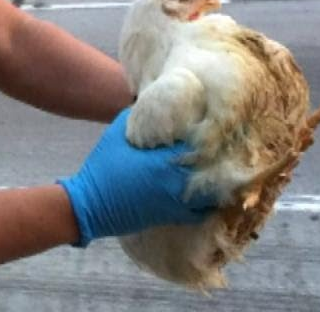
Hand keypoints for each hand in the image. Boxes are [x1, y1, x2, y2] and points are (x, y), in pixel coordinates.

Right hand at [58, 108, 214, 246]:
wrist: (90, 205)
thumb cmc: (103, 165)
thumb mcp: (118, 132)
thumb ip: (139, 115)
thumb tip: (155, 102)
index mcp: (164, 159)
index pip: (201, 145)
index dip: (213, 134)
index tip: (219, 125)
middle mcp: (176, 182)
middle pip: (214, 169)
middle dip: (222, 157)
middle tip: (228, 146)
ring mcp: (177, 202)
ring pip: (213, 194)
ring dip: (219, 181)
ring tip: (222, 168)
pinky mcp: (173, 217)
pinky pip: (203, 212)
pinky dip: (210, 202)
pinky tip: (210, 191)